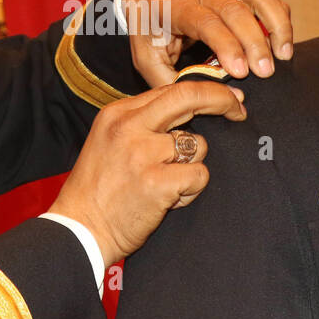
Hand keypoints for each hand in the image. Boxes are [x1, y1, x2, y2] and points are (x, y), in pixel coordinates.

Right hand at [49, 80, 246, 266]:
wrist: (79, 229)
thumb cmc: (98, 190)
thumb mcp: (111, 141)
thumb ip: (144, 123)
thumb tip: (191, 108)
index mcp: (118, 113)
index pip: (171, 89)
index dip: (205, 92)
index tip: (227, 98)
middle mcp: (129, 126)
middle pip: (188, 96)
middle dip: (222, 99)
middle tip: (239, 110)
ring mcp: (142, 153)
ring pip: (198, 144)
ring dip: (192, 167)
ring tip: (167, 185)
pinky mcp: (157, 182)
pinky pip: (198, 175)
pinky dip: (190, 191)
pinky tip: (168, 200)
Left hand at [122, 0, 292, 86]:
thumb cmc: (148, 28)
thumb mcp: (147, 58)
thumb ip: (173, 81)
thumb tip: (215, 99)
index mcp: (176, 7)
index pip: (206, 22)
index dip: (226, 46)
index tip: (240, 73)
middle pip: (236, 10)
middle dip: (255, 41)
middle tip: (265, 73)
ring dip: (276, 24)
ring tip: (284, 55)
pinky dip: (279, 16)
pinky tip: (283, 43)